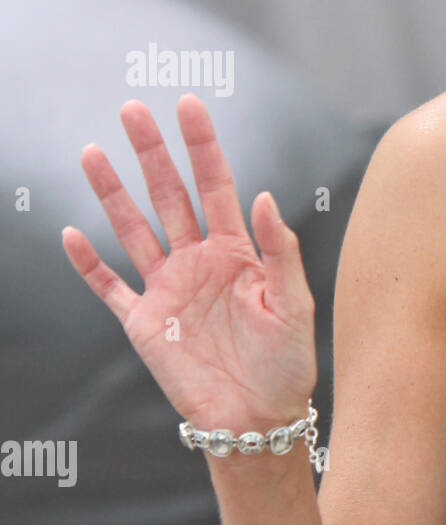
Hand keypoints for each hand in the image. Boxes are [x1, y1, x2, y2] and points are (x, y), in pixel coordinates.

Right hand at [62, 94, 316, 437]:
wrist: (258, 419)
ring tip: (93, 151)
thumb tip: (264, 196)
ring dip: (113, 193)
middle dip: (152, 153)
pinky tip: (72, 234)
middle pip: (169, 195)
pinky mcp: (144, 323)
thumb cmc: (287, 364)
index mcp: (238, 251)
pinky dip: (88, 263)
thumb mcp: (295, 305)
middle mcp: (199, 261)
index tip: (188, 105)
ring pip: (133, 229)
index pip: (217, 185)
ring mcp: (168, 289)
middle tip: (132, 109)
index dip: (202, 146)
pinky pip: (109, 287)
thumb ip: (280, 252)